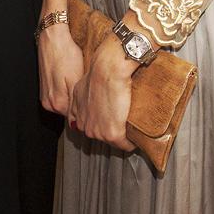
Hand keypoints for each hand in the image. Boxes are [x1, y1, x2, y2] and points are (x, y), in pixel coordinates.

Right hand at [38, 23, 83, 115]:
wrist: (53, 37)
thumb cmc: (66, 53)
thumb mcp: (77, 79)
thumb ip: (77, 102)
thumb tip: (79, 120)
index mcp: (57, 103)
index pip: (76, 117)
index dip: (87, 110)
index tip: (95, 102)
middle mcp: (48, 103)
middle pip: (70, 112)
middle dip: (80, 105)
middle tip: (91, 92)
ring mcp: (45, 95)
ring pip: (65, 103)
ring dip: (74, 97)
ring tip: (82, 84)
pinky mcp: (44, 87)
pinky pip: (59, 95)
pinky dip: (67, 90)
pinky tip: (72, 79)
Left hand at [70, 35, 134, 150]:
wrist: (109, 68)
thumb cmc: (100, 71)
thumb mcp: (82, 86)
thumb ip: (81, 99)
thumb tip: (91, 105)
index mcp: (77, 114)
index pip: (88, 128)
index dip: (101, 123)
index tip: (111, 118)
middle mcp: (83, 125)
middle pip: (101, 136)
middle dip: (112, 130)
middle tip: (123, 119)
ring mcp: (97, 132)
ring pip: (113, 142)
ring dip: (123, 136)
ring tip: (130, 124)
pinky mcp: (112, 134)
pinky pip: (125, 145)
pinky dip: (132, 142)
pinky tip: (136, 136)